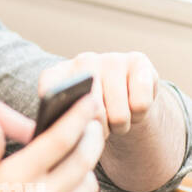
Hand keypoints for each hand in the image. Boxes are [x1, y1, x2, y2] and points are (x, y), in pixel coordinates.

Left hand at [38, 51, 159, 140]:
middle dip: (99, 131)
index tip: (72, 132)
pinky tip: (133, 108)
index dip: (64, 121)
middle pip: (90, 112)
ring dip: (121, 126)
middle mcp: (82, 61)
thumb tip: (60, 131)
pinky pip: (141, 104)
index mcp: (56, 75)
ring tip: (117, 120)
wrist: (128, 102)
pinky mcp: (138, 61)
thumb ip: (62, 122)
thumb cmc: (94, 115)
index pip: (50, 97)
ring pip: (119, 115)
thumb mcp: (73, 120)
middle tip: (101, 129)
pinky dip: (140, 115)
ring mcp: (111, 59)